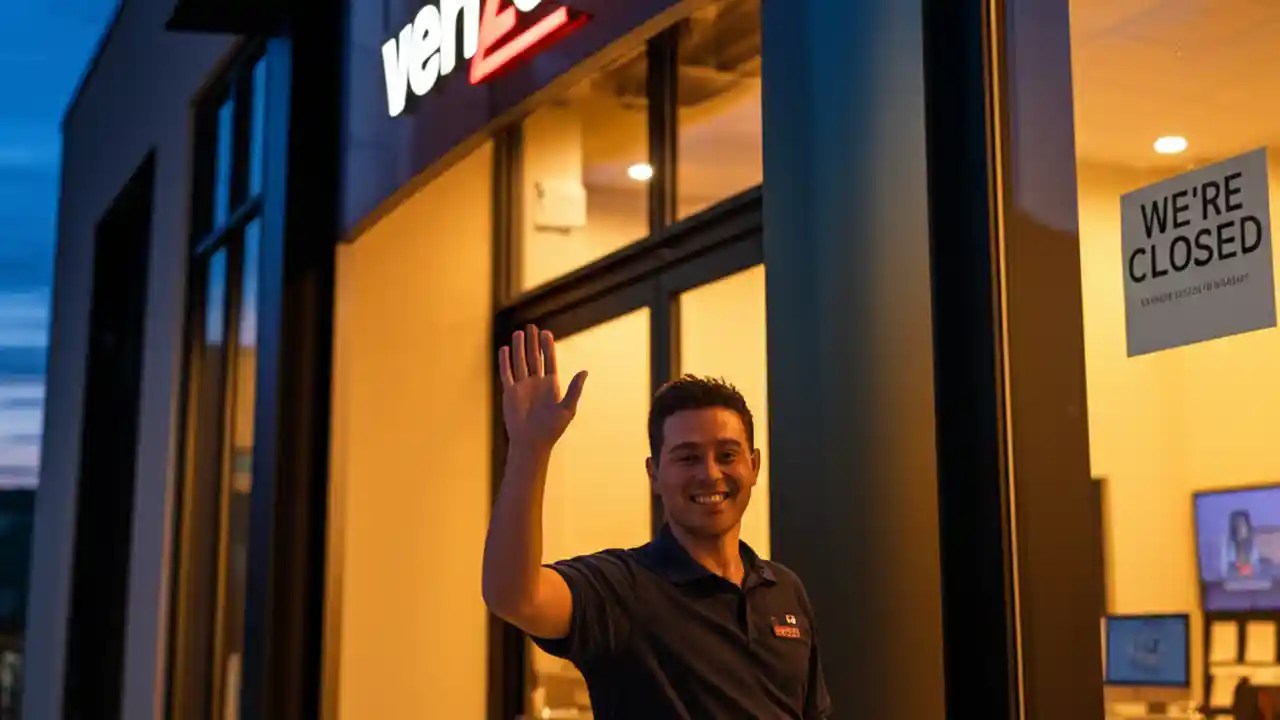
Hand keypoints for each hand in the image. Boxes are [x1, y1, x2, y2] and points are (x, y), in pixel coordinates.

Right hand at [498, 324, 587, 452]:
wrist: (532, 443)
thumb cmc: (552, 430)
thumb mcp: (567, 409)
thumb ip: (574, 389)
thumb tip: (584, 371)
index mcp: (551, 385)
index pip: (549, 361)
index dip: (547, 347)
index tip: (546, 333)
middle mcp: (536, 383)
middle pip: (534, 358)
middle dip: (533, 343)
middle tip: (532, 326)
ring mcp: (522, 387)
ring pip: (519, 362)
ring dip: (519, 348)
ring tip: (519, 333)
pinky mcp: (510, 393)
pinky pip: (507, 373)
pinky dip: (505, 361)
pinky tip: (504, 349)